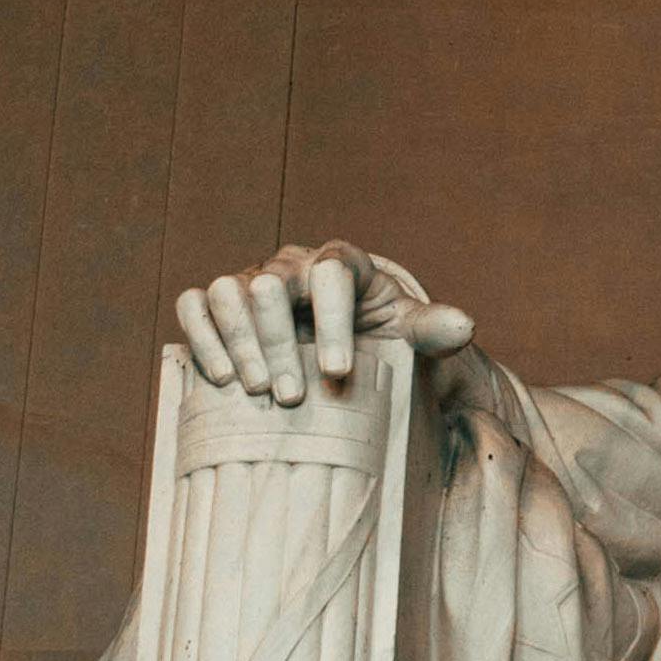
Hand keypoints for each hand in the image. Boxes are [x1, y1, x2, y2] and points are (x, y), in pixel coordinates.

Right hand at [177, 241, 475, 404]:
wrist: (348, 345)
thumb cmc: (380, 338)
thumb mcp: (411, 334)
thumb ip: (433, 329)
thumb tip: (464, 325)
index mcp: (341, 263)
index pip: (331, 274)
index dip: (332, 321)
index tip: (338, 373)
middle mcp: (291, 265)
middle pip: (272, 285)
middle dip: (279, 342)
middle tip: (293, 397)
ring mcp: (251, 282)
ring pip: (228, 291)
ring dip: (240, 342)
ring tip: (258, 390)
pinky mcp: (220, 305)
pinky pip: (195, 304)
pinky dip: (202, 335)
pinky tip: (220, 377)